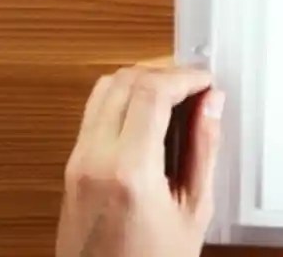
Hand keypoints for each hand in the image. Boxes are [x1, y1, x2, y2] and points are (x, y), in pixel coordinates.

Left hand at [57, 64, 224, 256]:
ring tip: (174, 97)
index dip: (184, 76)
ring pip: (104, 89)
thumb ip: (204, 149)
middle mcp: (94, 159)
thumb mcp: (193, 210)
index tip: (205, 81)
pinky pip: (94, 112)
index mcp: (129, 170)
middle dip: (164, 72)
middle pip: (125, 80)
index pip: (151, 91)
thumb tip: (211, 105)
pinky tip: (150, 117)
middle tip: (193, 86)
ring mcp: (77, 161)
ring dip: (140, 81)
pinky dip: (122, 99)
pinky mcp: (70, 166)